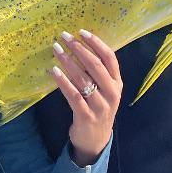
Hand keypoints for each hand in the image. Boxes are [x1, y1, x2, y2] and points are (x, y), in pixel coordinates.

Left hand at [50, 31, 122, 164]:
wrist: (95, 140)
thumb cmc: (97, 109)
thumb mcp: (104, 91)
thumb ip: (98, 73)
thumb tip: (80, 47)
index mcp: (117, 83)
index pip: (110, 58)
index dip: (96, 43)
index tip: (81, 32)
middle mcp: (111, 93)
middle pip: (95, 66)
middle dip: (79, 49)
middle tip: (64, 37)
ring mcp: (100, 106)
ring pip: (83, 79)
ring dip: (68, 62)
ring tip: (57, 50)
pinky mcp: (86, 116)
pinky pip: (73, 95)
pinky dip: (63, 82)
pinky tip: (54, 71)